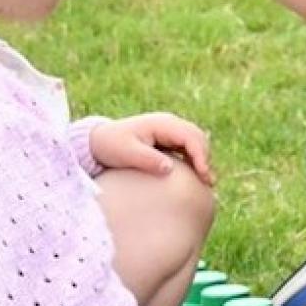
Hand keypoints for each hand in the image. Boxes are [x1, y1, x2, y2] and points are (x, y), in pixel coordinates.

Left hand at [91, 113, 213, 184]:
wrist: (97, 140)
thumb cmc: (110, 145)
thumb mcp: (126, 153)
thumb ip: (147, 159)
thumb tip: (169, 169)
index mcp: (163, 123)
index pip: (191, 137)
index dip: (200, 155)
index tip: (203, 174)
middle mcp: (170, 124)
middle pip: (199, 138)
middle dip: (206, 158)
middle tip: (208, 181)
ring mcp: (170, 131)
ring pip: (196, 142)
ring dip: (202, 159)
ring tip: (206, 182)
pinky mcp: (168, 140)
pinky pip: (188, 148)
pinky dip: (194, 160)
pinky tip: (195, 176)